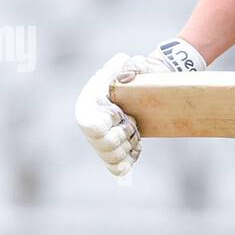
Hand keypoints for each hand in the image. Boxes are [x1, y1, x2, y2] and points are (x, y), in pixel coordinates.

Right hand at [75, 39, 205, 177]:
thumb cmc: (139, 78)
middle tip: (132, 121)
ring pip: (114, 157)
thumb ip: (133, 66)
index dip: (111, 123)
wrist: (146, 91)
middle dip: (125, 135)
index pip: (92, 127)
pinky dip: (130, 159)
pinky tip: (134, 146)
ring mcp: (98, 142)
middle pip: (106, 145)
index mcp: (88, 104)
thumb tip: (127, 73)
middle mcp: (87, 125)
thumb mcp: (138, 66)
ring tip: (133, 131)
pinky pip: (118, 168)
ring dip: (129, 145)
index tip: (120, 113)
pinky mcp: (110, 156)